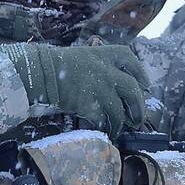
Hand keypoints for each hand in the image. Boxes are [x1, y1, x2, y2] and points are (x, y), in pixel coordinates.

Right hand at [1, 43, 148, 135]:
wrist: (39, 73)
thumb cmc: (56, 65)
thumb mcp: (82, 56)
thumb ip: (99, 64)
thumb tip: (113, 81)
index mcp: (103, 55)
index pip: (130, 59)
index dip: (141, 73)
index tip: (145, 85)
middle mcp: (105, 70)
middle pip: (132, 89)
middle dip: (139, 106)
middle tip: (137, 118)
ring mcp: (98, 87)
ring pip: (119, 110)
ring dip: (121, 122)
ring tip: (119, 128)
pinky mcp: (88, 104)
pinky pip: (101, 119)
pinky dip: (103, 127)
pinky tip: (102, 130)